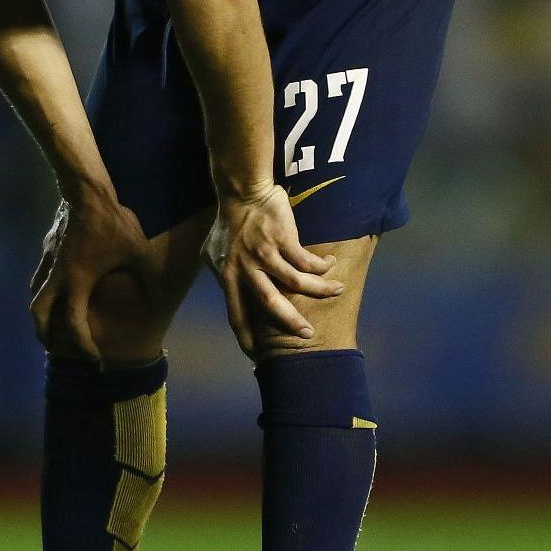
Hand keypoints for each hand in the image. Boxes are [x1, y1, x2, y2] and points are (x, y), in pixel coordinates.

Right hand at [30, 196, 149, 359]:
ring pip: (35, 292)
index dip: (84, 345)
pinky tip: (58, 283)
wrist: (87, 190)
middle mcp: (58, 275)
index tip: (95, 358)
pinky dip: (45, 285)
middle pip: (39, 314)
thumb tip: (160, 290)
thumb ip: (149, 273)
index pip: (74, 325)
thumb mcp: (138, 250)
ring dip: (42, 310)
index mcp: (78, 282)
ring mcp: (49, 259)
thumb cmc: (113, 221)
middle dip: (44, 333)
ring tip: (52, 318)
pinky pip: (41, 272)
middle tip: (55, 346)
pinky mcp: (48, 245)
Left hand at [204, 183, 343, 353]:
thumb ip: (221, 272)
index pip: (236, 315)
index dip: (247, 338)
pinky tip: (330, 265)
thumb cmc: (228, 222)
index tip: (259, 358)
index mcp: (228, 276)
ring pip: (296, 283)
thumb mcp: (213, 252)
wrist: (242, 192)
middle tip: (308, 335)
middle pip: (270, 304)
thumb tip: (224, 289)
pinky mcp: (283, 239)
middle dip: (291, 323)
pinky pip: (306, 261)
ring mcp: (265, 254)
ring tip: (337, 291)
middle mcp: (245, 269)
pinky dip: (322, 267)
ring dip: (320, 290)